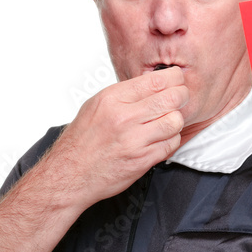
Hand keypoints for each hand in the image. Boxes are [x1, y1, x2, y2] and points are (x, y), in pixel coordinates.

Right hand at [55, 66, 188, 204]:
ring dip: (176, 120)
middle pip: (171, 98)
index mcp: (112, 99)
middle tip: (180, 98)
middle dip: (181, 96)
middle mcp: (124, 117)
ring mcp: (135, 140)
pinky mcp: (143, 160)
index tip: (177, 80)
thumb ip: (124, 94)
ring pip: (175, 122)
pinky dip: (171, 140)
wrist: (71, 173)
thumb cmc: (82, 141)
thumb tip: (151, 84)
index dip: (174, 78)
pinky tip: (161, 138)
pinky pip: (171, 144)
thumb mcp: (96, 106)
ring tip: (167, 121)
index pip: (156, 80)